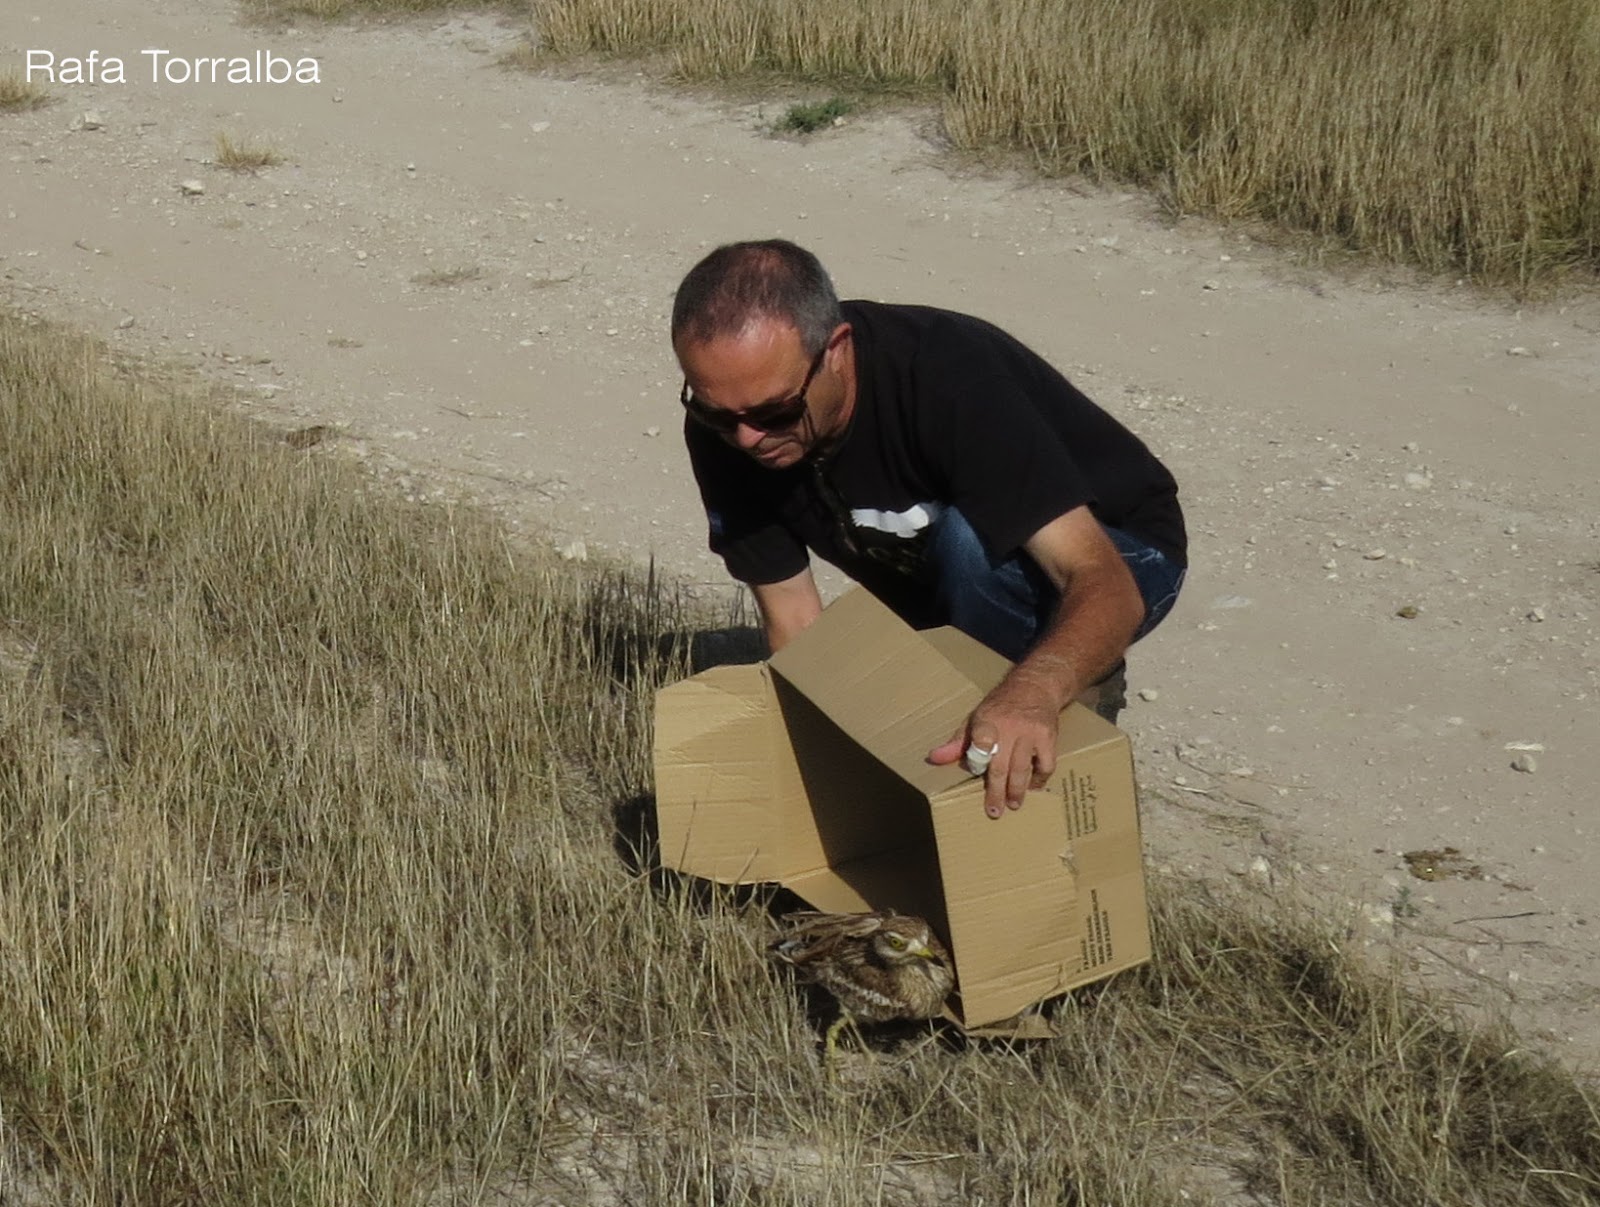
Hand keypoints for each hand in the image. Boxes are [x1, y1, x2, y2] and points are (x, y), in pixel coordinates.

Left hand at [927, 666, 1062, 819]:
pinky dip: (1040, 778)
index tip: (977, 771)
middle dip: (997, 790)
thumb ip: (957, 742)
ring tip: (1014, 805)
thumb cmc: (1000, 706)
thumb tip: (934, 759)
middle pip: (1002, 764)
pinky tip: (1033, 787)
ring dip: (1018, 790)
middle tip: (994, 811)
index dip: (979, 757)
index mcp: (988, 720)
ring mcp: (1031, 733)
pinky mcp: (1049, 738)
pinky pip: (1046, 764)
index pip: (982, 740)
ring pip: (1023, 768)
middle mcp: (1010, 727)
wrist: (1035, 686)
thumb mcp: (975, 718)